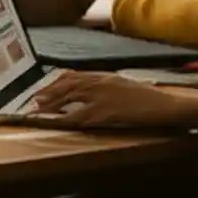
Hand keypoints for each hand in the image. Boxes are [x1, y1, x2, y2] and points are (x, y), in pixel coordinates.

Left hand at [26, 70, 197, 128]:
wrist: (163, 104)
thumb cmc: (146, 97)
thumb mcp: (121, 84)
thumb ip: (103, 85)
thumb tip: (86, 91)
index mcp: (102, 75)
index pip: (72, 76)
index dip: (55, 83)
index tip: (43, 89)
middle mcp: (99, 82)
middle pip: (66, 85)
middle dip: (48, 93)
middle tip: (34, 100)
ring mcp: (101, 96)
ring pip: (69, 98)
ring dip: (51, 104)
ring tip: (38, 110)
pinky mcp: (105, 111)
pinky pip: (81, 115)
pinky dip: (66, 118)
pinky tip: (57, 122)